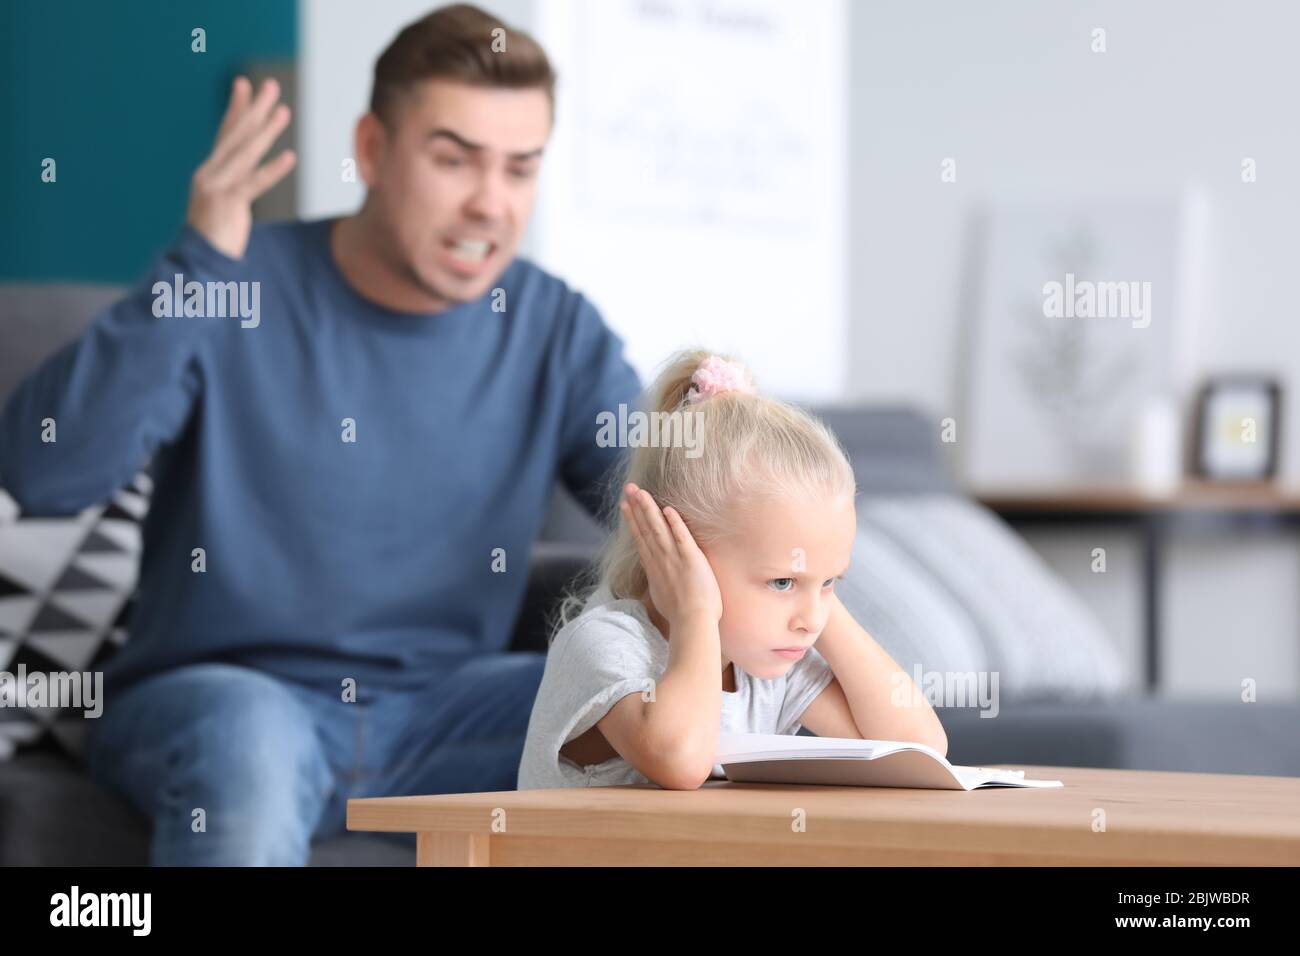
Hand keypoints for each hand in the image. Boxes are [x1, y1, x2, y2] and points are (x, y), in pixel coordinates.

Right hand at [186, 76, 296, 259]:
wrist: (195, 266)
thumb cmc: (214, 240)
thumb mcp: (222, 207)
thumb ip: (232, 189)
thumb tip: (244, 179)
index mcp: (209, 172)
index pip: (225, 134)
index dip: (236, 109)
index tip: (244, 84)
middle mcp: (210, 173)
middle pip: (235, 135)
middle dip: (254, 108)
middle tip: (269, 85)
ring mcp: (216, 186)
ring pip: (245, 152)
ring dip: (267, 130)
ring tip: (284, 111)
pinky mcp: (227, 204)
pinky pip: (254, 183)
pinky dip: (273, 169)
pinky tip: (290, 156)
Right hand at [620, 482, 722, 626]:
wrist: (692, 624)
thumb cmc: (681, 617)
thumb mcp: (661, 596)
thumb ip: (656, 580)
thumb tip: (651, 571)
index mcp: (654, 568)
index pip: (640, 538)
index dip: (632, 520)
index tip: (625, 505)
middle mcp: (660, 560)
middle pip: (645, 528)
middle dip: (636, 506)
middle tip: (628, 488)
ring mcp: (674, 558)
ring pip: (658, 528)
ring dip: (648, 509)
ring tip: (640, 492)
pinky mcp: (691, 558)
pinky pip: (681, 536)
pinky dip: (674, 522)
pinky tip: (667, 508)